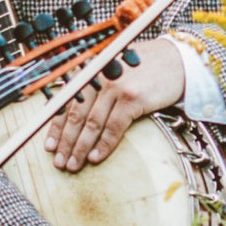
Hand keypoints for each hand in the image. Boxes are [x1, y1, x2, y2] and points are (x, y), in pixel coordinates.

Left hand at [44, 37, 184, 171]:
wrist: (177, 60)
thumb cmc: (145, 66)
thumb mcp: (114, 68)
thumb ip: (96, 83)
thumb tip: (75, 112)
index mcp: (92, 68)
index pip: (67, 100)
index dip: (56, 124)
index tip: (49, 145)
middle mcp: (100, 74)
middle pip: (76, 113)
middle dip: (65, 141)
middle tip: (58, 162)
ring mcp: (116, 86)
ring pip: (92, 123)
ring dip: (80, 147)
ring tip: (73, 165)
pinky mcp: (133, 98)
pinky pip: (113, 127)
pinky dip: (103, 145)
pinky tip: (95, 158)